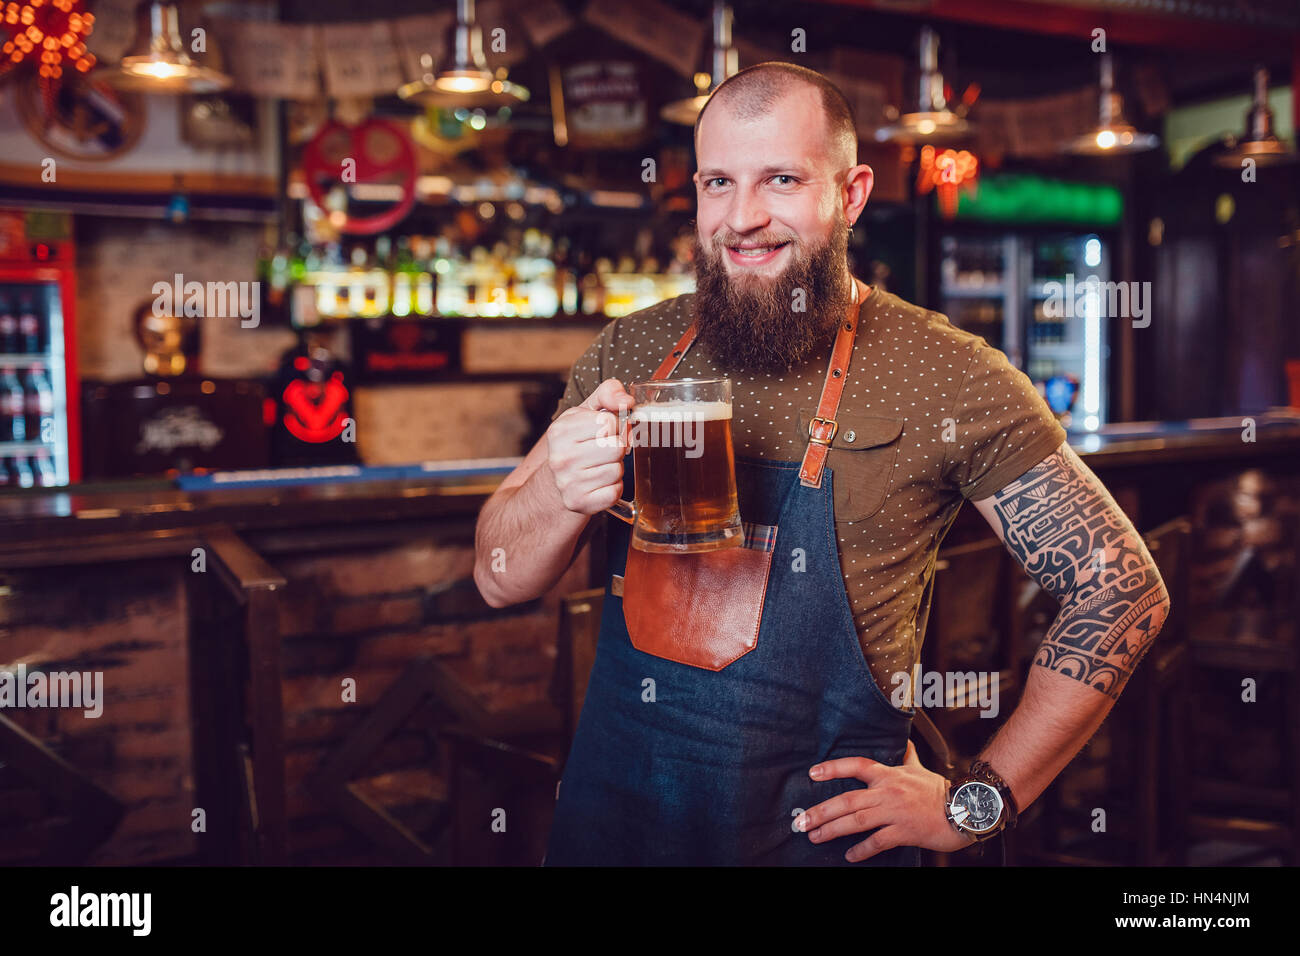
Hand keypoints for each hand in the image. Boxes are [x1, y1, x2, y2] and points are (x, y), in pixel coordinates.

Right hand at [546, 378, 635, 515]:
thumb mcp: (586, 412)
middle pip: (617, 447)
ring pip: (617, 470)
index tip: (604, 432)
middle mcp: (561, 457)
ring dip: (615, 468)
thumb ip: (608, 393)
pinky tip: (599, 483)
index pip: (609, 422)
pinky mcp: (579, 503)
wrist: (555, 484)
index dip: (614, 426)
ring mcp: (568, 483)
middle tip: (603, 451)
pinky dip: (613, 488)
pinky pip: (615, 492)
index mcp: (560, 430)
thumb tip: (626, 400)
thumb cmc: (576, 443)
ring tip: (599, 466)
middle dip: (616, 448)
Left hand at [795, 740, 976, 861]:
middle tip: (801, 821)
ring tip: (814, 836)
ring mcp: (894, 812)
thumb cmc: (940, 790)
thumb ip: (907, 756)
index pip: (856, 765)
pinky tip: (850, 856)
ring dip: (832, 829)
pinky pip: (878, 841)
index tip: (812, 773)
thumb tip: (904, 742)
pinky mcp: (904, 831)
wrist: (965, 808)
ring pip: (856, 820)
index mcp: (888, 774)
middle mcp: (887, 791)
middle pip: (847, 800)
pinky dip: (862, 850)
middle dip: (821, 811)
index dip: (833, 768)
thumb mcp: (919, 769)